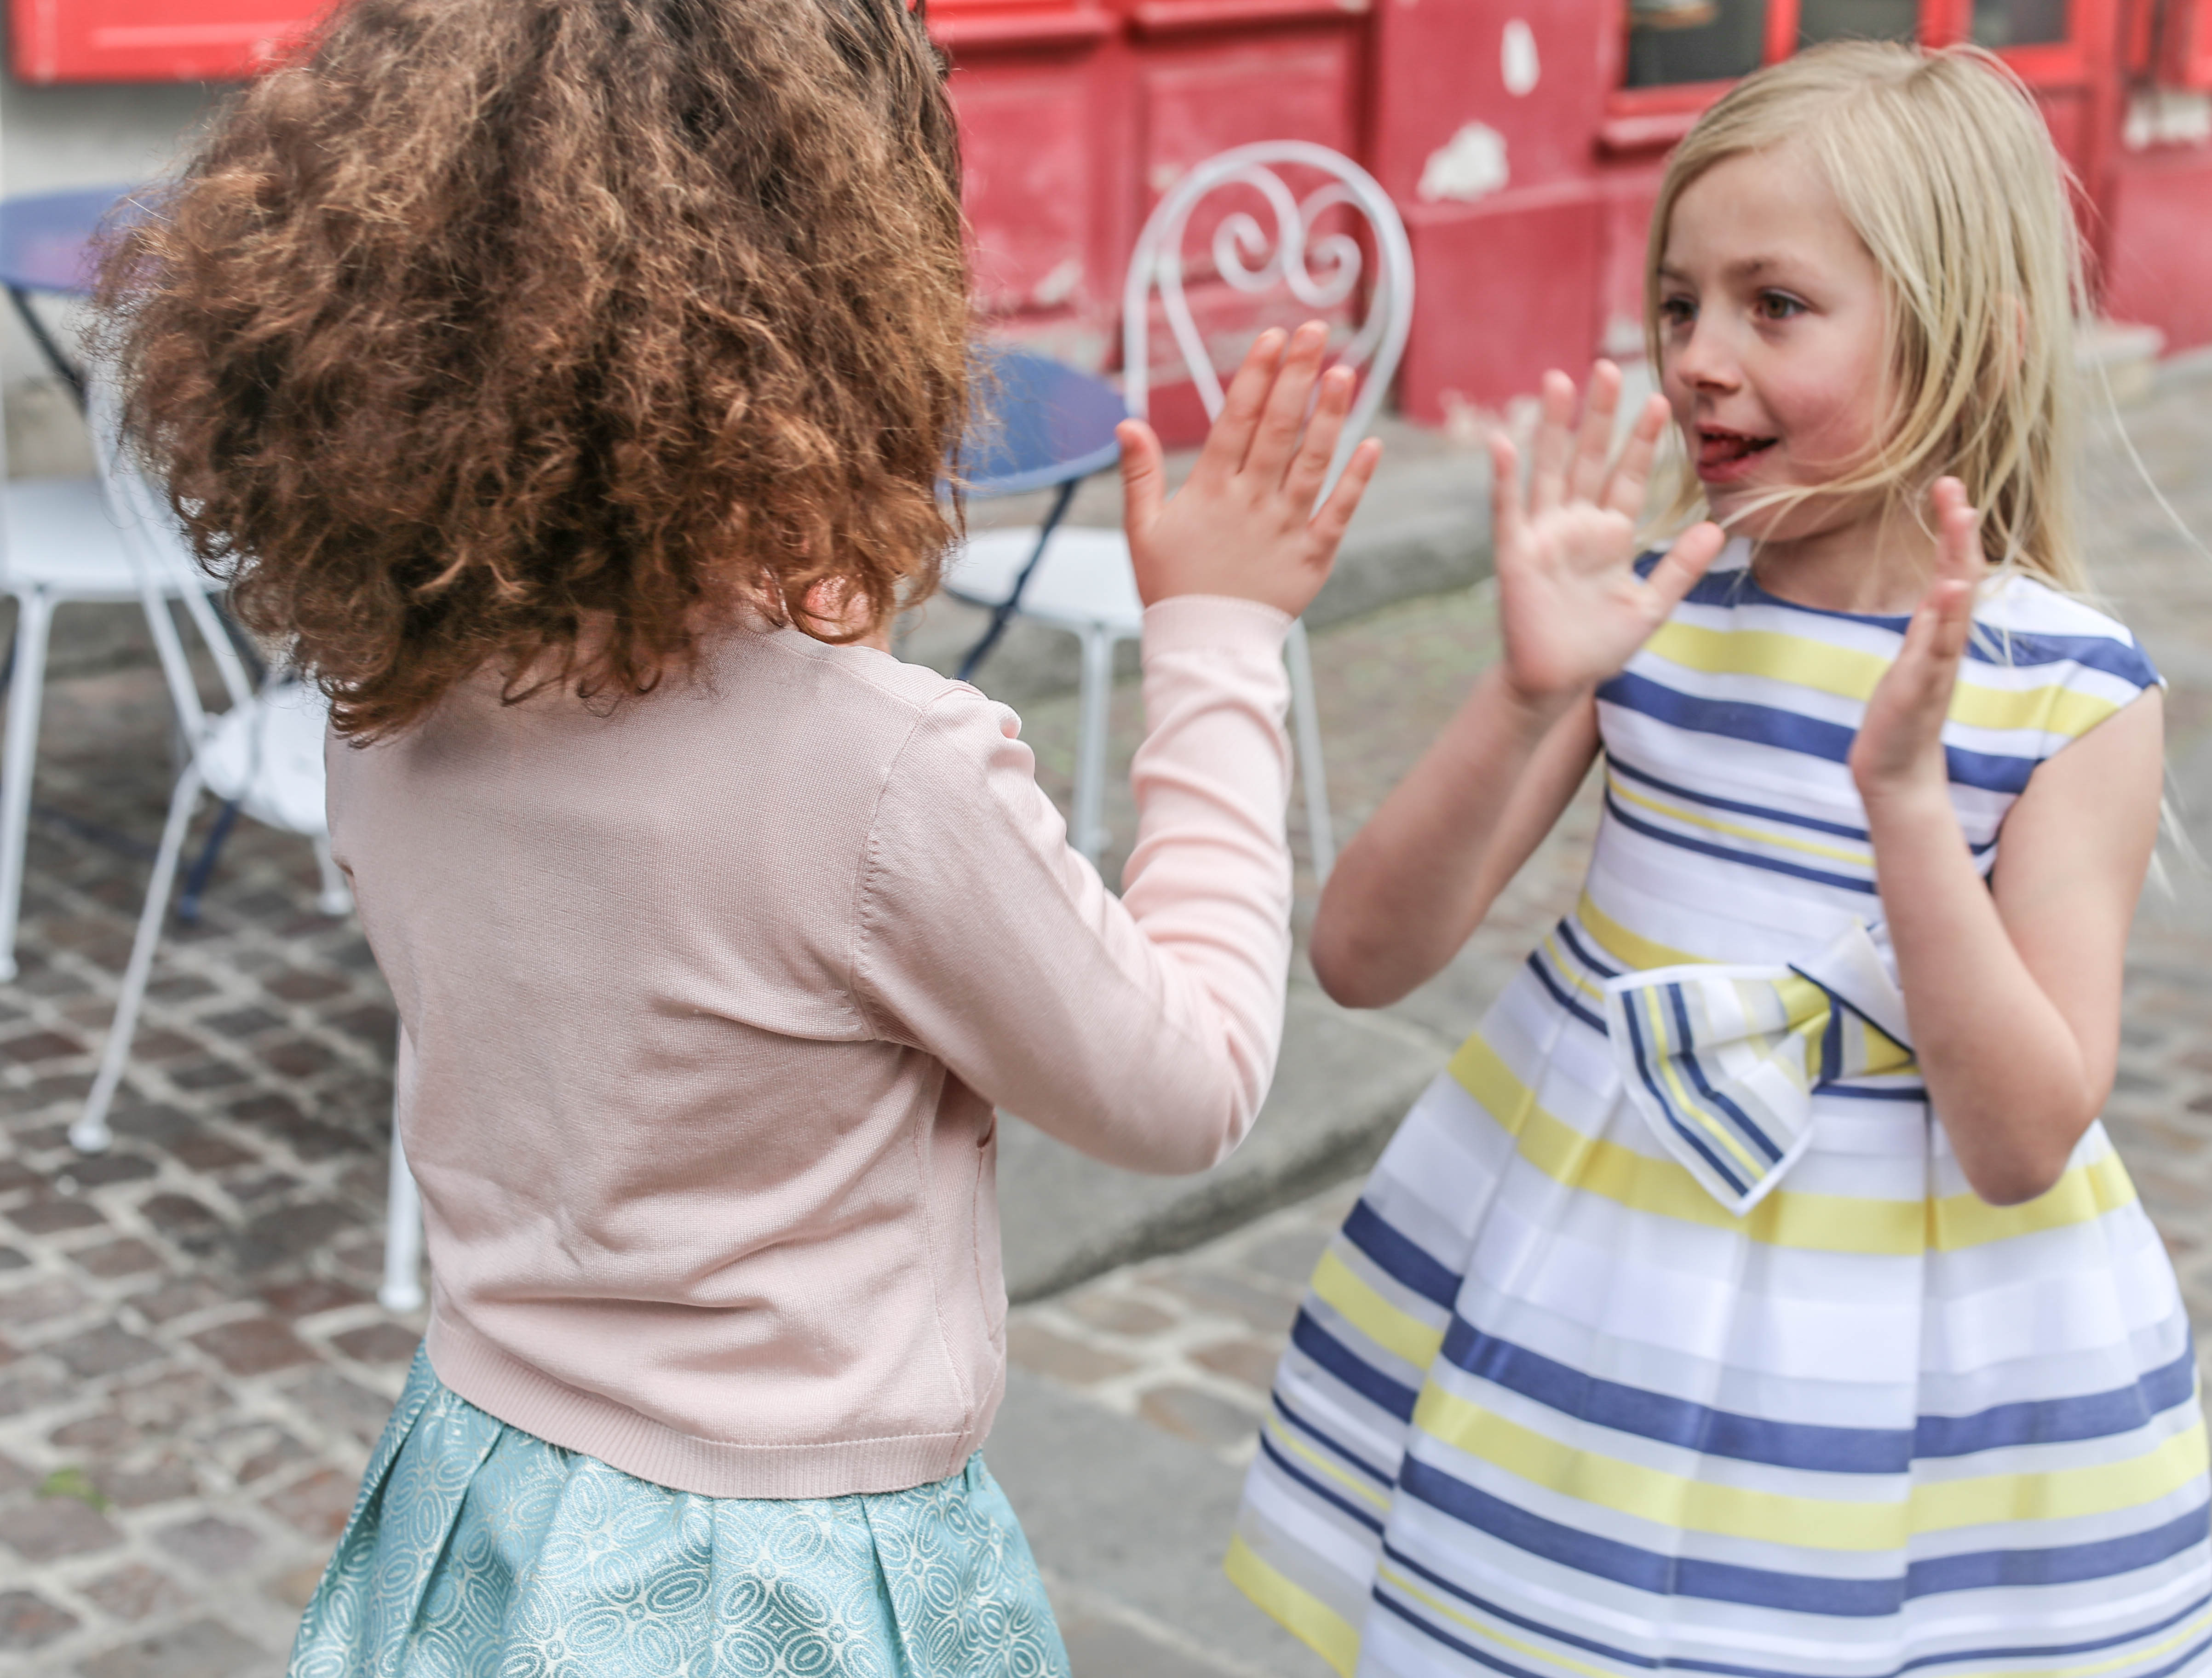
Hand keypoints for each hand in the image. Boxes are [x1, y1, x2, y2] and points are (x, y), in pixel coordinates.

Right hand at [1119, 322, 1381, 617]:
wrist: (1205, 646)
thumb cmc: (1170, 585)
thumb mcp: (1142, 530)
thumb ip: (1139, 473)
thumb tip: (1127, 422)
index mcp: (1211, 490)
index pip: (1236, 418)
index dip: (1257, 374)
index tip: (1275, 335)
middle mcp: (1252, 501)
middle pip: (1278, 427)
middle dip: (1298, 375)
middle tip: (1318, 331)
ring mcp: (1285, 527)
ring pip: (1312, 462)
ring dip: (1330, 416)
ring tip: (1344, 373)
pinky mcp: (1312, 556)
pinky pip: (1339, 512)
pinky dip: (1357, 479)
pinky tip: (1371, 444)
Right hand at [1489, 363, 1724, 707]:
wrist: (1557, 682)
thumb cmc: (1600, 645)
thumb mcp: (1651, 605)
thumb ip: (1681, 567)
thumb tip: (1718, 526)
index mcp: (1609, 534)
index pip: (1627, 476)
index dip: (1641, 441)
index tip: (1661, 399)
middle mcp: (1575, 525)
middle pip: (1588, 460)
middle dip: (1598, 416)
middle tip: (1607, 367)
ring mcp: (1543, 536)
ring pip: (1550, 471)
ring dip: (1553, 428)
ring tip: (1558, 381)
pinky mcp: (1515, 556)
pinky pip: (1508, 511)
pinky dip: (1504, 478)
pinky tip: (1503, 442)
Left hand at [1849, 477, 1980, 801]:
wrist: (1896, 773)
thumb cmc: (1901, 715)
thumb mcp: (1913, 657)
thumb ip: (1928, 624)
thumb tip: (1939, 586)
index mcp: (1937, 634)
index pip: (1952, 572)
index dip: (1953, 531)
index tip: (1948, 486)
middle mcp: (1944, 646)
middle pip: (1960, 580)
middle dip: (1958, 534)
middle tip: (1955, 488)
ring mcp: (1934, 669)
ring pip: (1954, 610)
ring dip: (1956, 564)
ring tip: (1960, 521)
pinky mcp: (1918, 694)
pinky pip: (1934, 653)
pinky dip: (1941, 623)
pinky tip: (1944, 593)